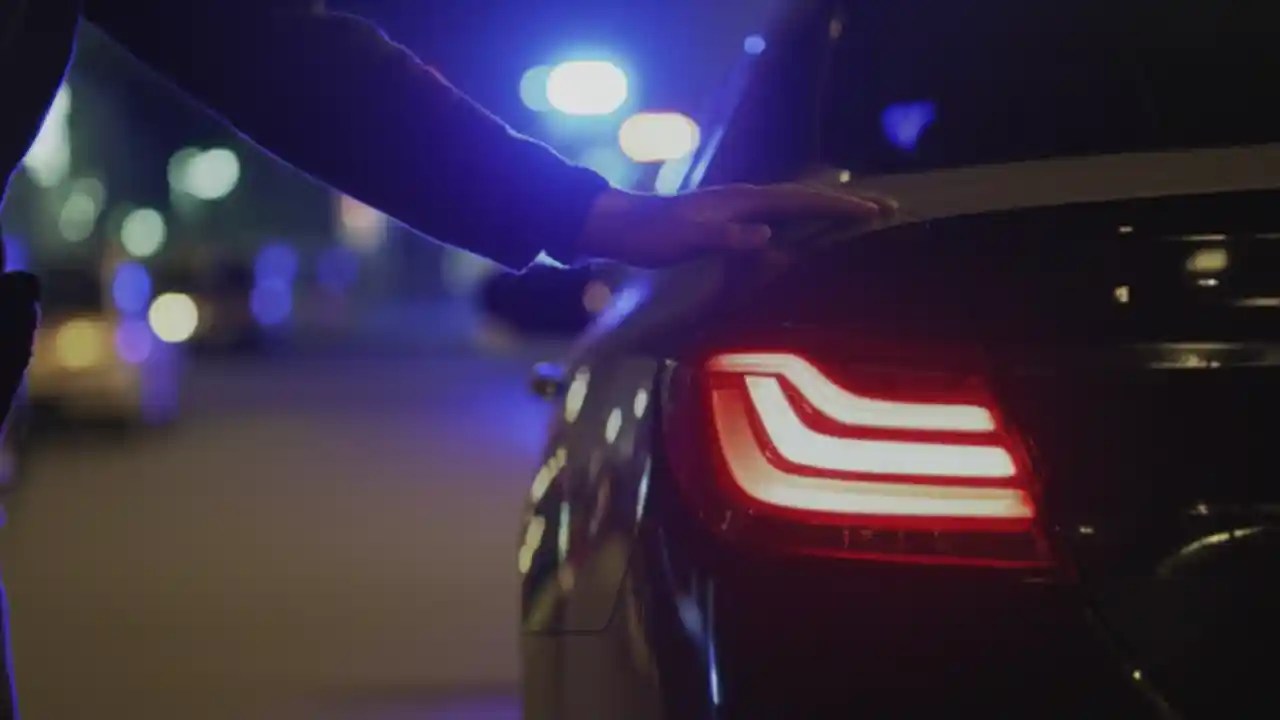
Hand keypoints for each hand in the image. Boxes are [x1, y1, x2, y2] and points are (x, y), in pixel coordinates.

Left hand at [574, 184, 893, 267]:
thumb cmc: (653, 234)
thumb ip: (725, 238)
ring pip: (796, 207)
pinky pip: (780, 219)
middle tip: (887, 207)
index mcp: (743, 200)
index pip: (801, 201)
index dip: (839, 207)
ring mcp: (740, 208)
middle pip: (806, 197)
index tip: (874, 210)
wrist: (622, 225)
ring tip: (863, 217)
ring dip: (829, 212)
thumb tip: (766, 238)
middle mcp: (747, 199)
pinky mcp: (732, 220)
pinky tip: (810, 234)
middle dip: (847, 203)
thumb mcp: (686, 239)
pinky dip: (804, 223)